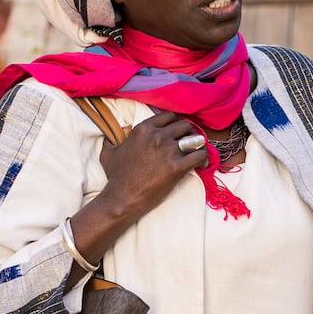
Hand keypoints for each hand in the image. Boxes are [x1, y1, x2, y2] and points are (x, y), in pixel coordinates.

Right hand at [69, 110, 211, 268]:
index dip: (176, 123)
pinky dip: (204, 159)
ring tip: (198, 152)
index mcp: (144, 129)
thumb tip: (109, 137)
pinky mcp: (177, 166)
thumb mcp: (109, 153)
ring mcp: (168, 151)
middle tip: (190, 143)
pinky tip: (202, 164)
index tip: (179, 132)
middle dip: (189, 134)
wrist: (122, 197)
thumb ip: (111, 141)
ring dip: (198, 145)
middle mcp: (157, 136)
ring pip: (195, 139)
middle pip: (185, 126)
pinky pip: (200, 156)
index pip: (170, 116)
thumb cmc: (116, 176)